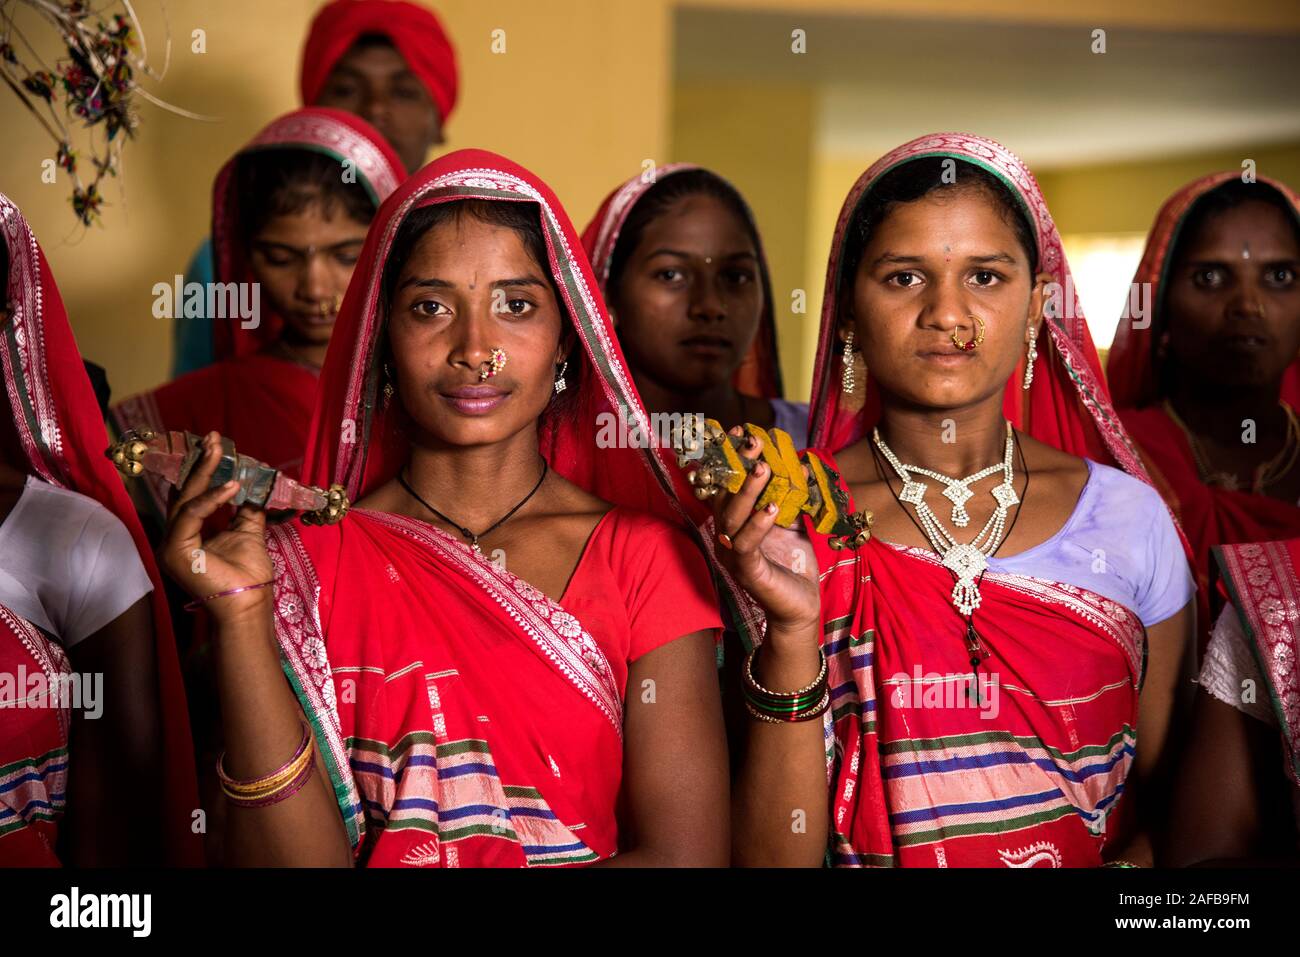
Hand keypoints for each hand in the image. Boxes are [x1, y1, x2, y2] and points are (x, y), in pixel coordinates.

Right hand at [161, 431, 273, 621]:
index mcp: (189, 533)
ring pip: (185, 499)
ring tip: (220, 451)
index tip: (216, 444)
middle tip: (214, 438)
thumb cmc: (248, 573)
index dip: (202, 468)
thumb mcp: (249, 531)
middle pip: (184, 491)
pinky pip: (191, 515)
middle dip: (200, 463)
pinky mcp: (174, 550)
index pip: (191, 494)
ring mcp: (171, 544)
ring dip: (204, 472)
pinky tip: (231, 487)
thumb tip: (252, 483)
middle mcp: (175, 536)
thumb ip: (246, 507)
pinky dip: (211, 498)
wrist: (249, 603)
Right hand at [710, 427, 819, 637]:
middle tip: (754, 442)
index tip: (741, 431)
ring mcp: (732, 553)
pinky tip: (771, 508)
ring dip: (747, 491)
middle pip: (724, 495)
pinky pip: (746, 544)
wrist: (800, 606)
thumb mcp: (793, 522)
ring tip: (763, 467)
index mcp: (734, 520)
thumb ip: (791, 496)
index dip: (730, 458)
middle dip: (738, 466)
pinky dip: (758, 524)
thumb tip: (801, 464)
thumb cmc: (794, 563)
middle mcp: (726, 534)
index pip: (726, 484)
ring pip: (731, 517)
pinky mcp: (746, 571)